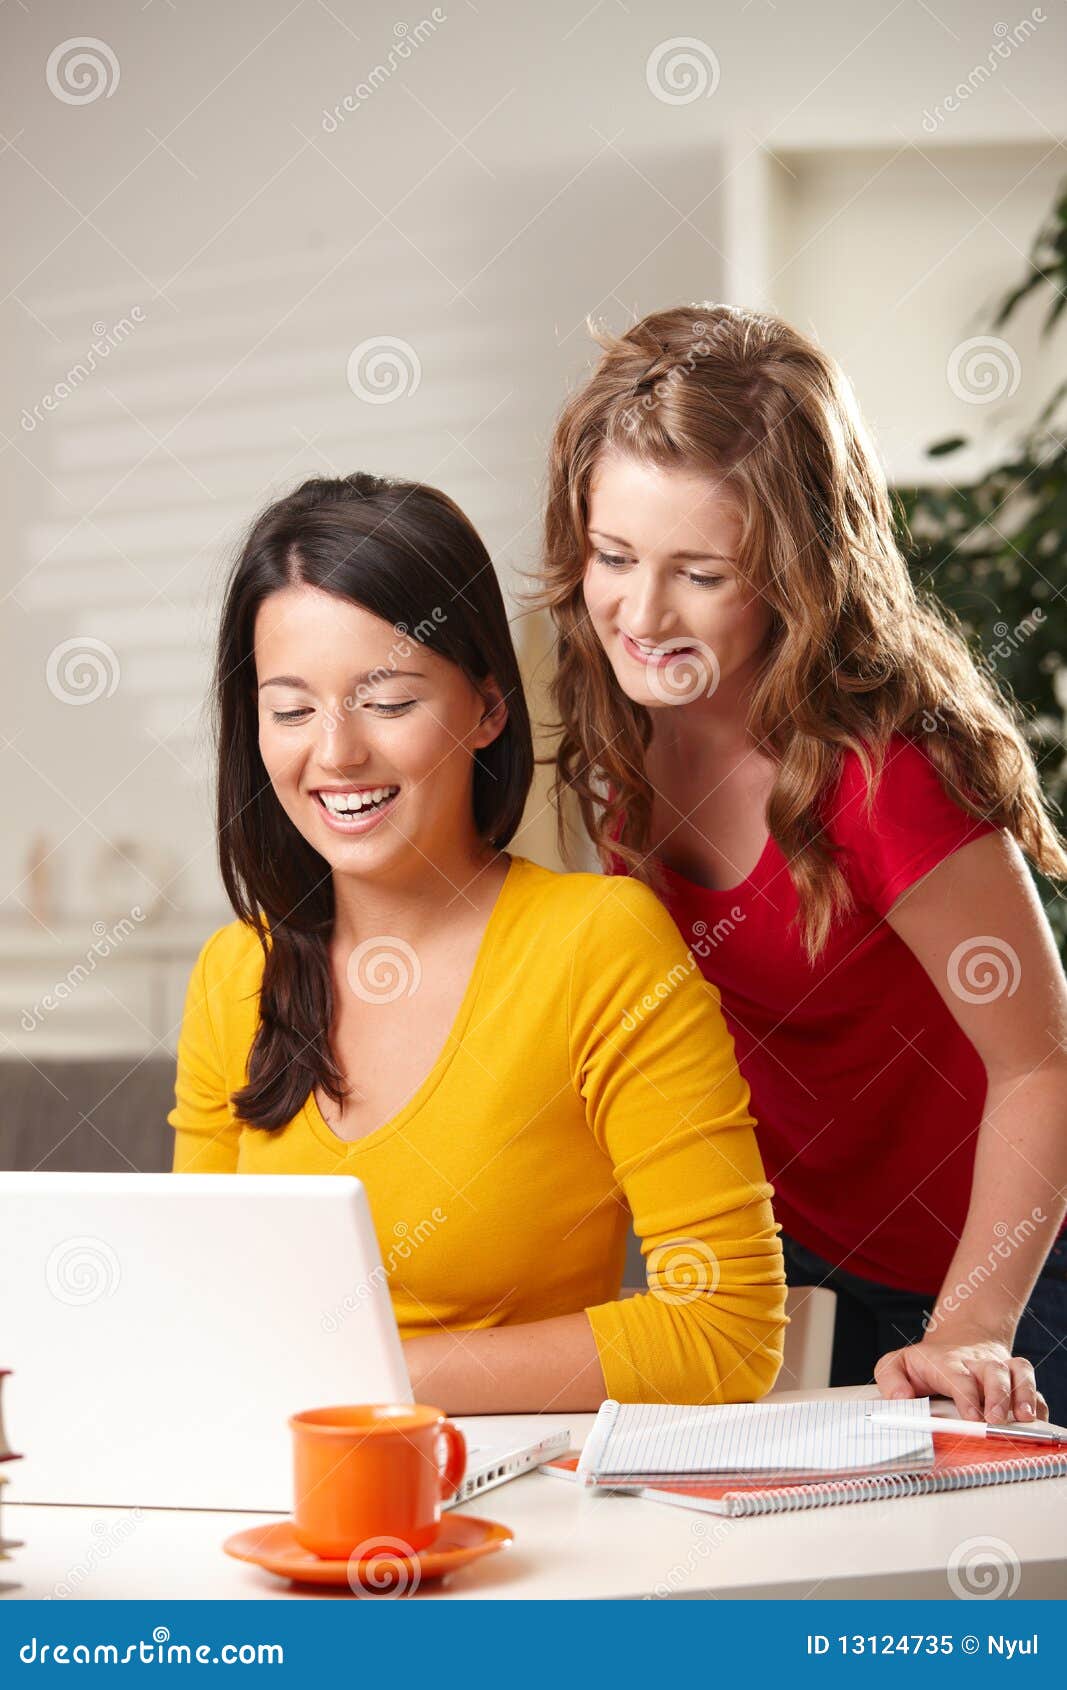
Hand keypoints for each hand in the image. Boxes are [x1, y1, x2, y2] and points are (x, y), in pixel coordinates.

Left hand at [874, 1337, 1048, 1422]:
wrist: (959, 1341)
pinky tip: (1036, 1421)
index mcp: (948, 1363)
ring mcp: (1000, 1369)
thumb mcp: (898, 1363)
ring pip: (1019, 1373)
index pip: (959, 1376)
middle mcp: (978, 1364)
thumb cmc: (927, 1362)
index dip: (967, 1395)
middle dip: (998, 1395)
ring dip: (1024, 1395)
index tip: (971, 1416)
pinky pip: (1034, 1388)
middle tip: (995, 1419)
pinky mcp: (1016, 1380)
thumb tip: (899, 1399)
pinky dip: (1038, 1404)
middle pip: (994, 1371)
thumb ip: (890, 1378)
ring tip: (1024, 1418)